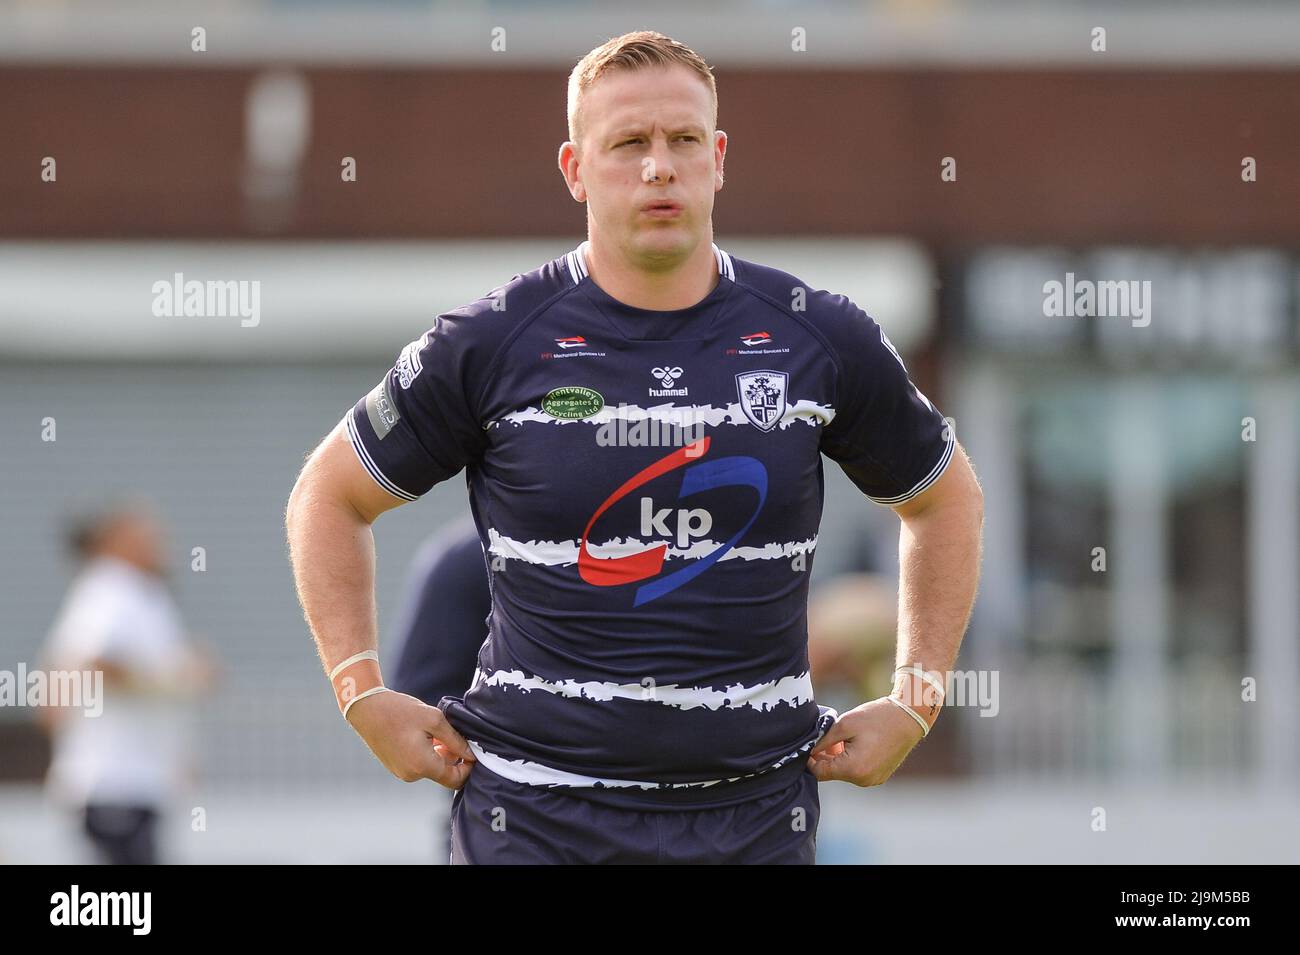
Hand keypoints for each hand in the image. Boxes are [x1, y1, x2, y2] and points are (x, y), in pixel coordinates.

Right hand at [344, 690, 476, 788]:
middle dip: (453, 757)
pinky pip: (419, 765)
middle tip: (454, 734)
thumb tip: (471, 754)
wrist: (367, 708)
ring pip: (431, 768)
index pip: (455, 780)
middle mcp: (411, 775)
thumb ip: (456, 740)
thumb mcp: (434, 719)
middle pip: (444, 773)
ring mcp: (401, 773)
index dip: (468, 768)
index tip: (473, 751)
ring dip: (440, 753)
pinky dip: (427, 753)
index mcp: (422, 765)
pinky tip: (424, 735)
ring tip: (436, 731)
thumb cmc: (400, 711)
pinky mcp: (395, 767)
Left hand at [806, 696, 925, 785]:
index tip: (810, 744)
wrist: (908, 718)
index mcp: (853, 770)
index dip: (810, 759)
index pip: (819, 773)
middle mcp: (863, 781)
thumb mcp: (843, 725)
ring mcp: (873, 780)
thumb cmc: (876, 718)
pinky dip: (852, 761)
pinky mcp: (879, 776)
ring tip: (844, 738)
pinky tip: (856, 743)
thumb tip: (807, 751)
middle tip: (828, 736)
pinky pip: (857, 772)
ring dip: (838, 758)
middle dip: (825, 757)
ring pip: (844, 773)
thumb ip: (822, 741)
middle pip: (832, 773)